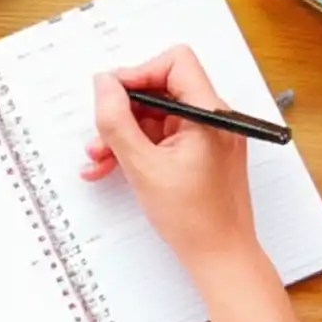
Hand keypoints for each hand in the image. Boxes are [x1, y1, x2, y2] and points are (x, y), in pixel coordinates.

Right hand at [83, 45, 258, 274]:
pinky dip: (137, 149)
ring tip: (100, 157)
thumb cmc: (196, 220)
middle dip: (124, 111)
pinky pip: (162, 138)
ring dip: (124, 134)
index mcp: (209, 114)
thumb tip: (104, 85)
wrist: (221, 258)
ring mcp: (207, 137)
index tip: (112, 95)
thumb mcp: (142, 166)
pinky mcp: (200, 154)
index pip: (175, 63)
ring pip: (156, 117)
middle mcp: (213, 119)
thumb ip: (118, 121)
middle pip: (160, 90)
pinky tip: (112, 167)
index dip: (139, 73)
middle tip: (101, 134)